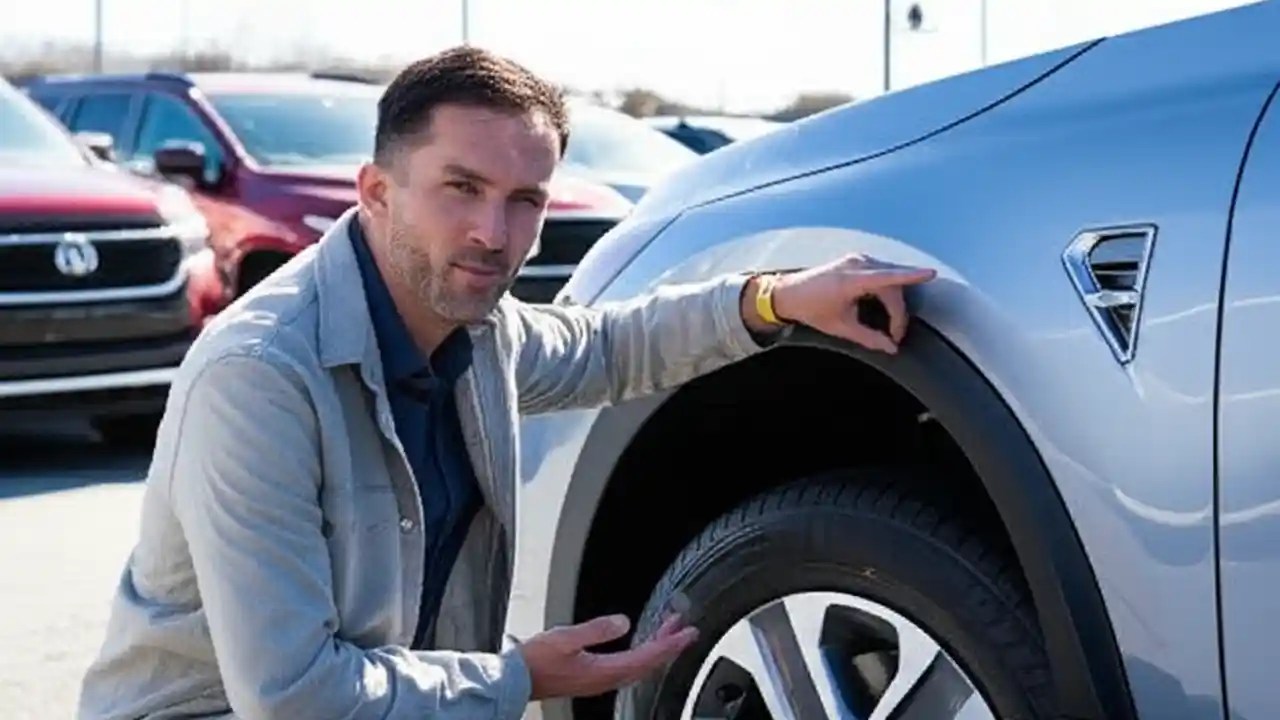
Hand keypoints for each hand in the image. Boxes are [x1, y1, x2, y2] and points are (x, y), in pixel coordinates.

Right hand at [521, 612, 697, 700]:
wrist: (516, 680)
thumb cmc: (536, 661)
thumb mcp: (565, 637)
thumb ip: (596, 629)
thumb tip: (623, 622)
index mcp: (604, 671)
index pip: (647, 657)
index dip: (670, 644)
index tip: (687, 633)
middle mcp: (606, 679)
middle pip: (648, 663)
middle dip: (669, 645)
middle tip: (686, 630)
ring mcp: (600, 681)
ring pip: (639, 666)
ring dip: (656, 648)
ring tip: (668, 631)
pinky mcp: (593, 679)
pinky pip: (627, 667)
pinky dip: (641, 654)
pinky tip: (640, 645)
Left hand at [767, 254, 936, 353]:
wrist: (788, 293)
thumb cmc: (811, 309)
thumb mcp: (840, 327)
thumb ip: (868, 337)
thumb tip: (891, 348)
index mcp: (850, 279)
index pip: (887, 277)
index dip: (911, 275)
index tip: (931, 273)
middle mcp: (856, 264)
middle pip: (892, 285)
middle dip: (899, 311)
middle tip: (895, 335)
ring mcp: (857, 259)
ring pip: (889, 277)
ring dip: (895, 299)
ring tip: (892, 324)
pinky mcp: (857, 260)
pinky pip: (882, 272)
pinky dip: (889, 287)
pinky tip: (886, 305)